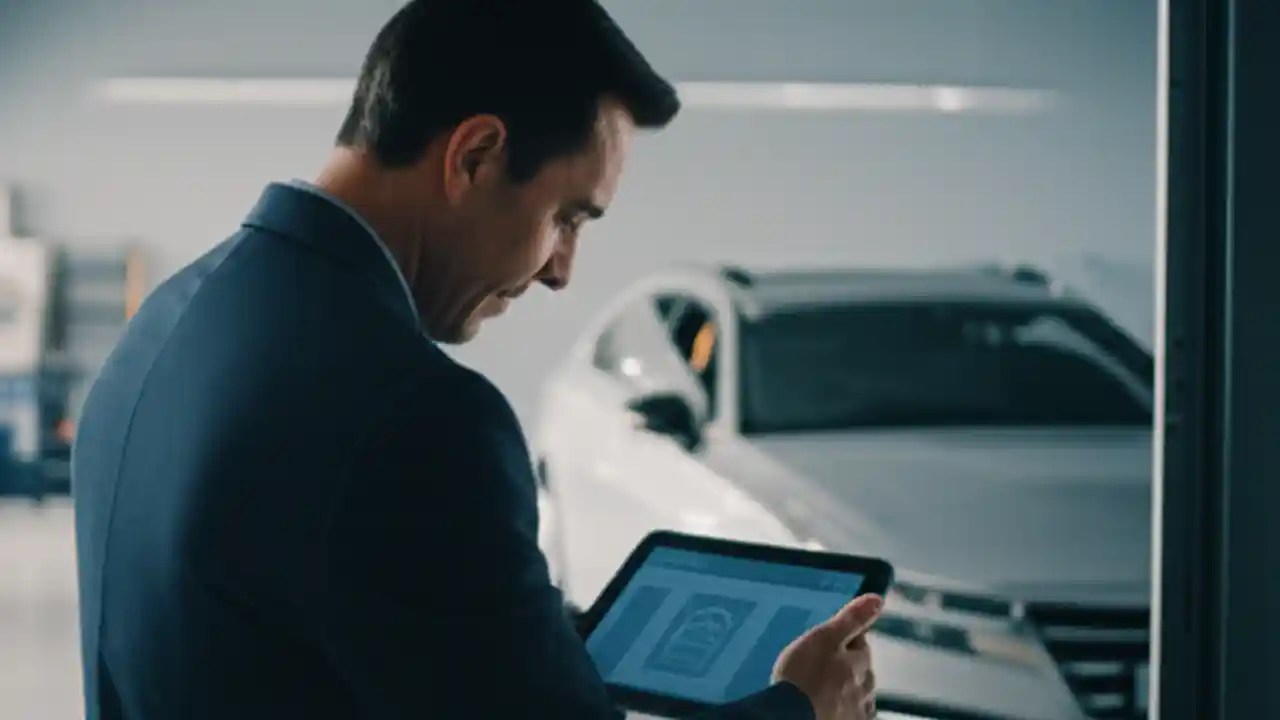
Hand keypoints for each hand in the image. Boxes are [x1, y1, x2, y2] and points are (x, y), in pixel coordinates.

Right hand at [771, 594, 883, 719]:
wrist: (792, 716)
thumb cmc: (804, 676)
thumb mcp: (824, 638)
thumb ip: (851, 619)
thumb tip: (878, 599)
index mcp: (861, 663)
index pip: (861, 645)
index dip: (844, 640)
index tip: (827, 641)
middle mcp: (866, 689)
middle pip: (860, 672)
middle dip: (846, 667)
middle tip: (819, 666)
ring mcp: (857, 712)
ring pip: (857, 696)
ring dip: (844, 691)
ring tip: (821, 690)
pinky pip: (850, 716)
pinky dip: (841, 711)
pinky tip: (828, 709)